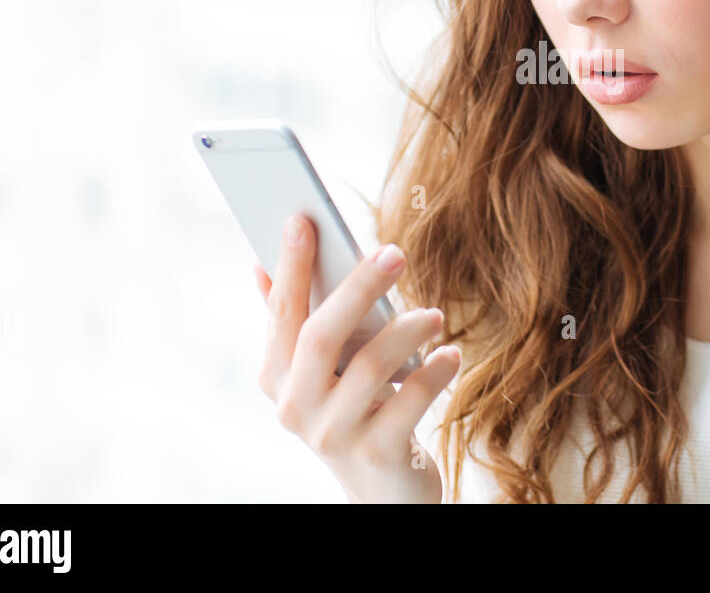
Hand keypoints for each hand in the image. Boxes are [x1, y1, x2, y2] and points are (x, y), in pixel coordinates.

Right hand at [254, 213, 460, 502]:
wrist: (383, 492)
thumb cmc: (354, 410)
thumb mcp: (319, 371)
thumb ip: (294, 322)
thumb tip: (259, 265)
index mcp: (277, 377)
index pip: (282, 313)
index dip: (290, 265)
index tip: (303, 218)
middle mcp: (296, 407)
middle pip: (320, 337)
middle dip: (357, 288)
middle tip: (394, 252)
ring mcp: (333, 435)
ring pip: (367, 368)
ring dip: (406, 332)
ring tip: (434, 314)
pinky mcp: (377, 454)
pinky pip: (407, 404)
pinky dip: (432, 375)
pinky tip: (451, 354)